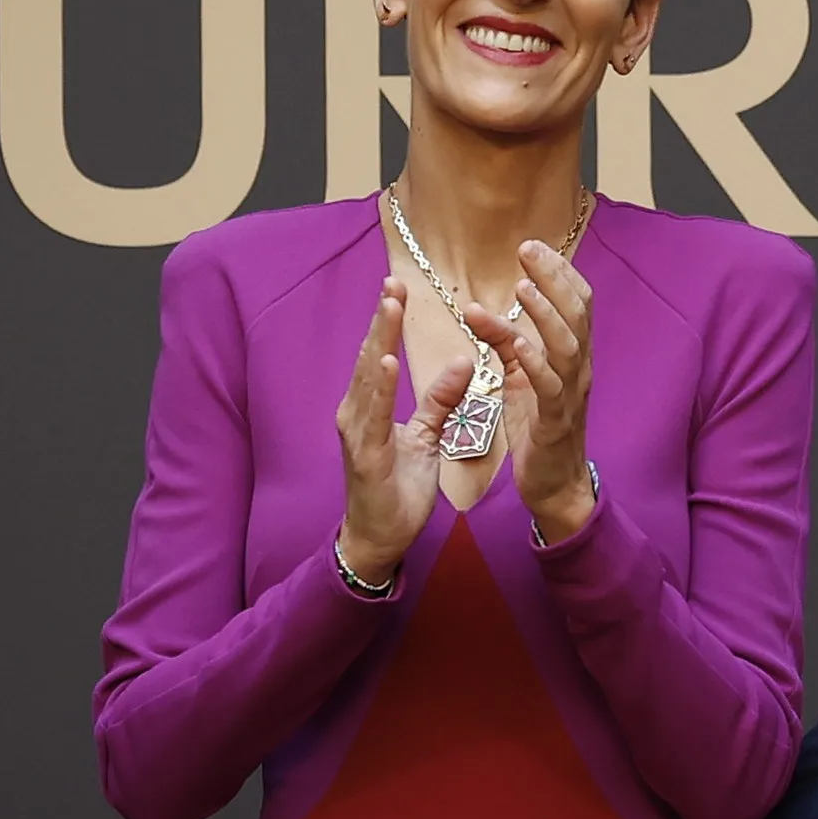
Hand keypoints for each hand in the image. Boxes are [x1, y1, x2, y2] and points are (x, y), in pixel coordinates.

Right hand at [334, 277, 478, 583]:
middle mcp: (357, 413)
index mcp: (372, 407)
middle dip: (382, 319)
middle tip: (394, 281)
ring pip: (367, 379)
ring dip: (379, 341)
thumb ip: (440, 401)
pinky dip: (379, 388)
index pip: (382, 354)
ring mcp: (357, 433)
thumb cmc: (399, 487)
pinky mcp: (364, 454)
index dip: (389, 322)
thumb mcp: (428, 437)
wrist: (382, 537)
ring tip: (389, 307)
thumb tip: (461, 363)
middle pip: (371, 357)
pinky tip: (386, 363)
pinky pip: (372, 416)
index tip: (400, 287)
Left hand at [469, 240, 594, 540]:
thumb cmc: (538, 428)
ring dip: (546, 314)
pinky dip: (536, 364)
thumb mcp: (518, 377)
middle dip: (553, 279)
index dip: (558, 272)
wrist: (553, 483)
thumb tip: (478, 310)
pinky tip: (519, 344)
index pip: (577, 303)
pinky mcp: (556, 422)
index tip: (533, 246)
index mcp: (573, 356)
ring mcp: (571, 395)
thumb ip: (502, 342)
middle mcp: (579, 369)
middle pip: (577, 314)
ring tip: (522, 287)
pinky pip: (551, 388)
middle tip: (528, 250)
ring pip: (567, 346)